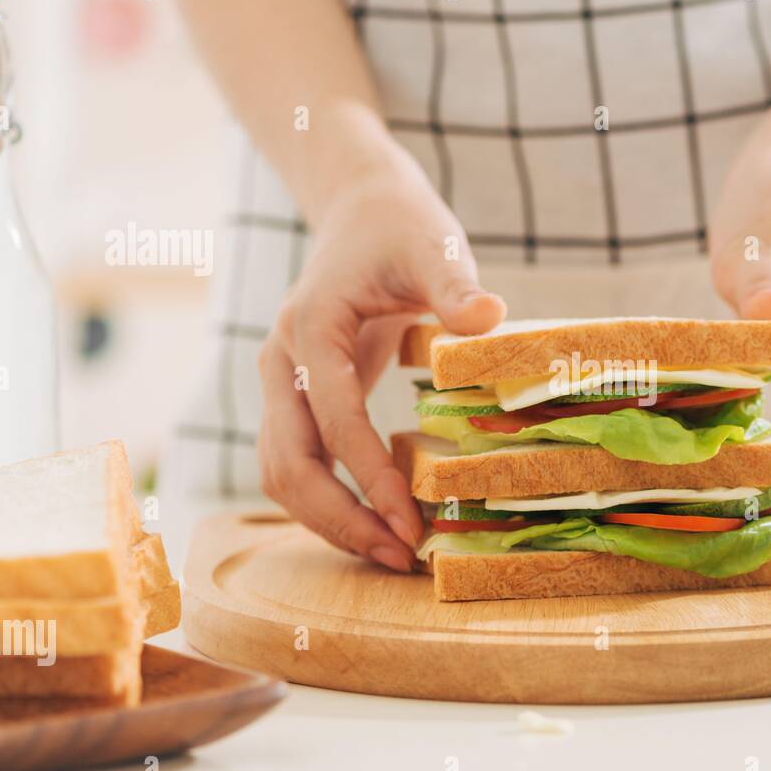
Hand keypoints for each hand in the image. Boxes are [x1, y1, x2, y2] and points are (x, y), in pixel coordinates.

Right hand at [258, 149, 505, 568]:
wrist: (362, 212)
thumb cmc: (402, 229)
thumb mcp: (434, 246)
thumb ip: (455, 285)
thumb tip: (490, 318)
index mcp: (311, 327)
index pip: (335, 420)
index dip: (371, 478)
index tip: (413, 524)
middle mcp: (281, 361)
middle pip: (289, 464)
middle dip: (342, 519)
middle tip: (402, 558)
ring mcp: (281, 383)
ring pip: (281, 474)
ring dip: (330, 522)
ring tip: (392, 553)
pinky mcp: (295, 398)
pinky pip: (296, 465)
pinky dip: (328, 502)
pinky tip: (378, 522)